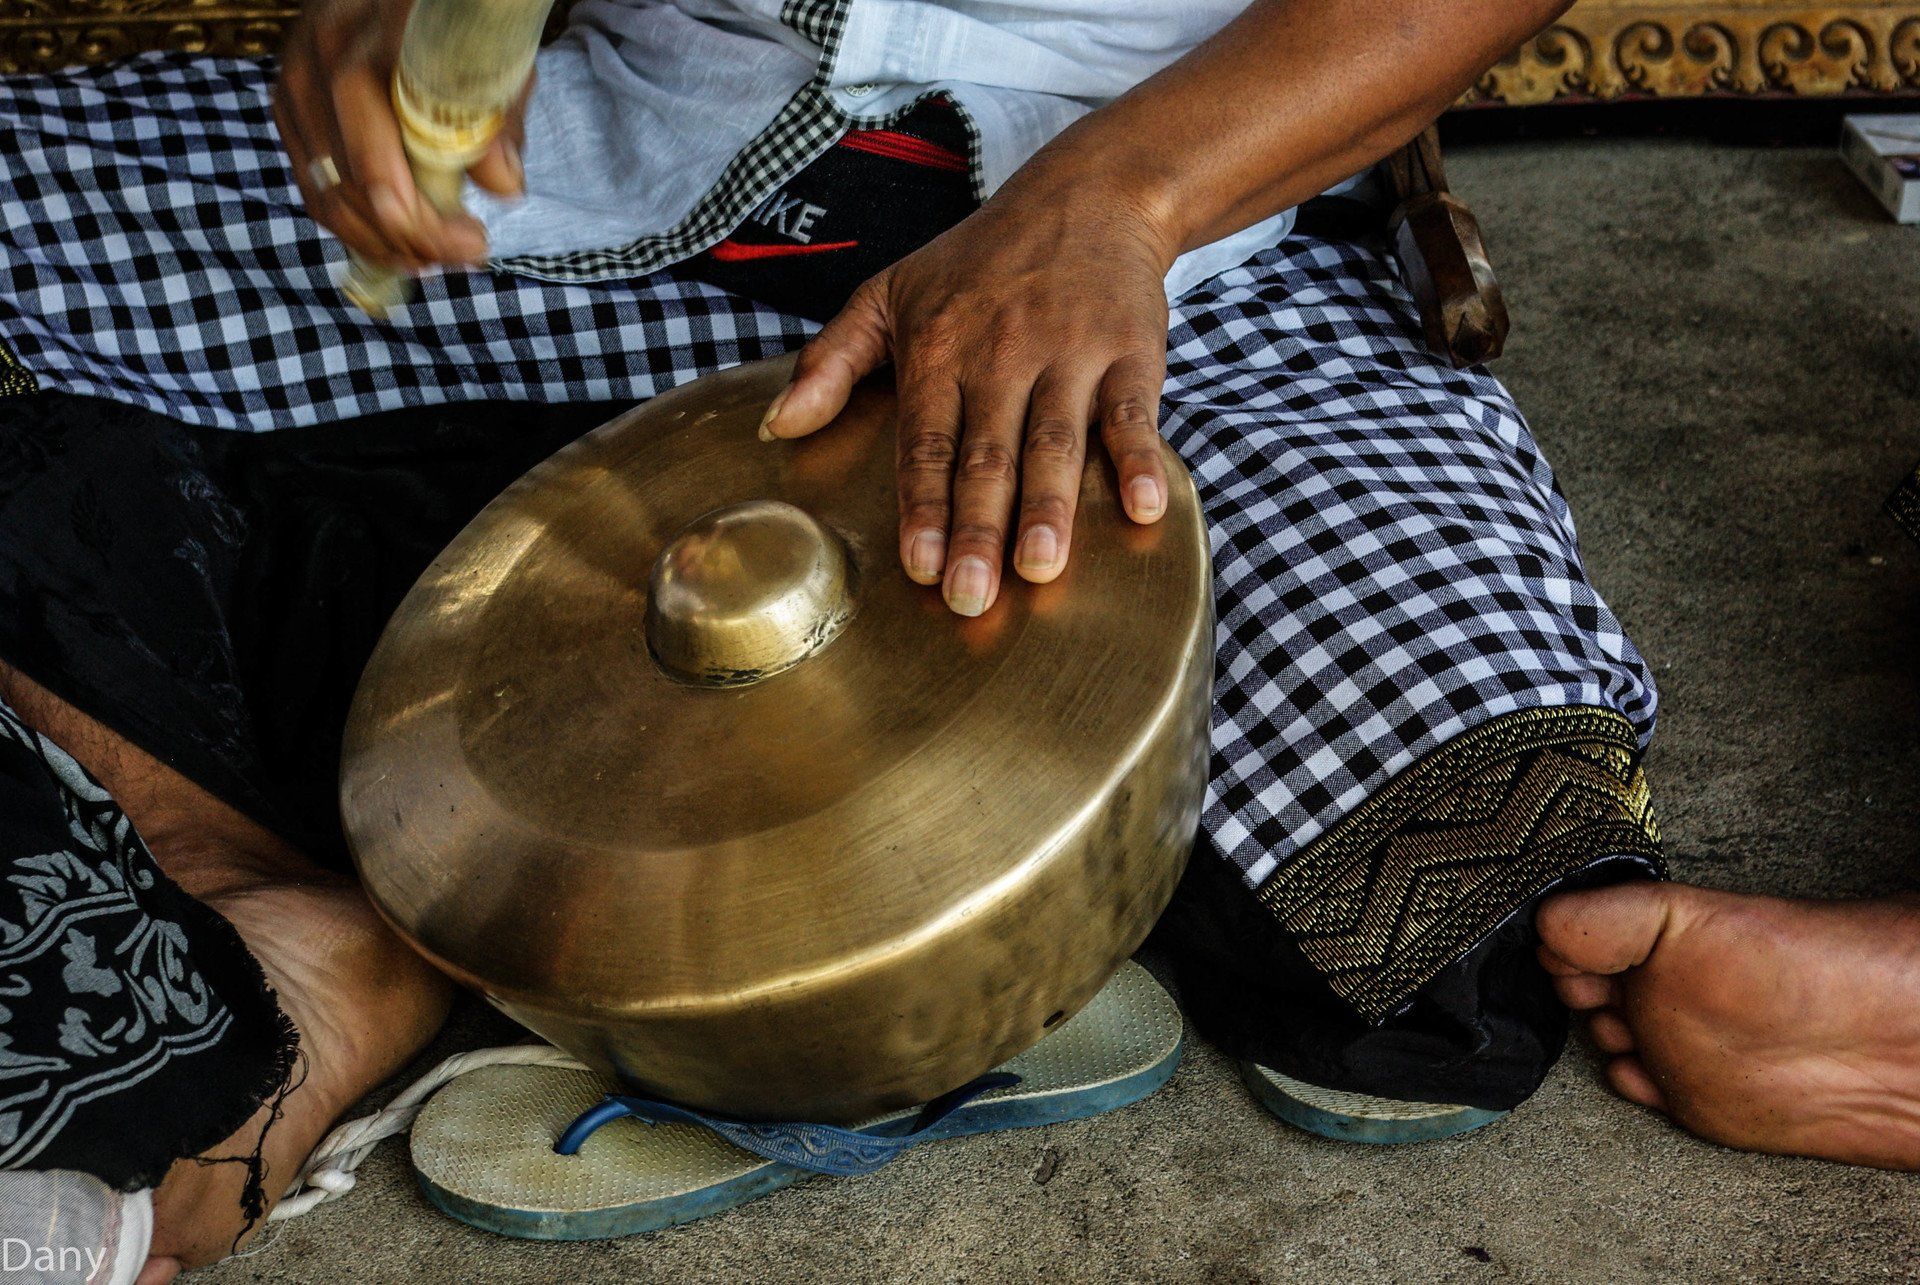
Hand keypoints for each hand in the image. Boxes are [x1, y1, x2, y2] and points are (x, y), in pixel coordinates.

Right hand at [272, 0, 530, 271]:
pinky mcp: (287, 109)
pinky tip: (398, 244)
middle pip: (355, 186)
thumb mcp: (493, 60)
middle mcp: (322, 61)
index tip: (476, 241)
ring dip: (384, 243)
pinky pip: (315, 189)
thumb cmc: (452, 29)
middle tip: (463, 256)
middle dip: (413, 239)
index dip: (425, 219)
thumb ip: (498, 120)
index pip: (380, 156)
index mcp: (376, 43)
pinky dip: (356, 227)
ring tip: (433, 257)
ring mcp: (296, 85)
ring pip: (328, 196)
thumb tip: (504, 186)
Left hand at [759, 171, 1177, 616]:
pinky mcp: (1130, 351)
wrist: (1087, 196)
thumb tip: (775, 425)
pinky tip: (1141, 508)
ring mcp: (1069, 352)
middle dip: (977, 528)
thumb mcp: (889, 294)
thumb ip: (831, 362)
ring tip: (1040, 567)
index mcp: (939, 348)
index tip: (919, 565)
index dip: (923, 505)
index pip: (926, 441)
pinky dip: (1138, 459)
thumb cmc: (978, 260)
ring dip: (1049, 506)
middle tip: (970, 596)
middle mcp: (1002, 353)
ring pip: (1054, 440)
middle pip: (987, 455)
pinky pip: (1132, 413)